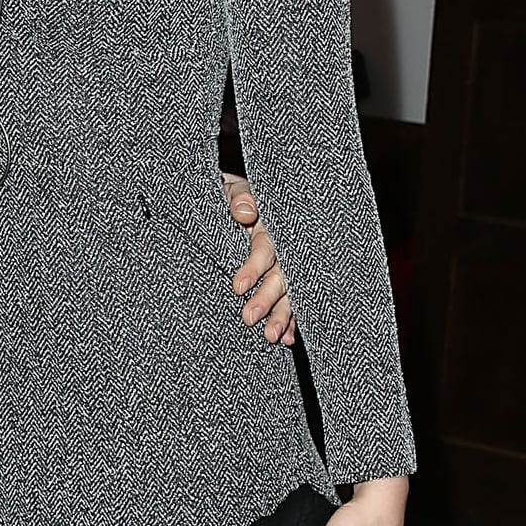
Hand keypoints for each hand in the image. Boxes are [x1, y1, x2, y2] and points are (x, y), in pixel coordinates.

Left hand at [223, 175, 296, 346]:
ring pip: (289, 291)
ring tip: (272, 336)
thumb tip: (243, 211)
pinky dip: (292, 320)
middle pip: (281, 274)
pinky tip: (288, 338)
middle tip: (249, 319)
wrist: (239, 192)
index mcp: (273, 225)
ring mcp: (286, 263)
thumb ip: (239, 197)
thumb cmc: (235, 192)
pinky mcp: (284, 277)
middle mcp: (285, 246)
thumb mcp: (233, 187)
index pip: (265, 248)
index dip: (253, 267)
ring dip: (283, 315)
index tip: (237, 287)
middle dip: (268, 299)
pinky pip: (291, 299)